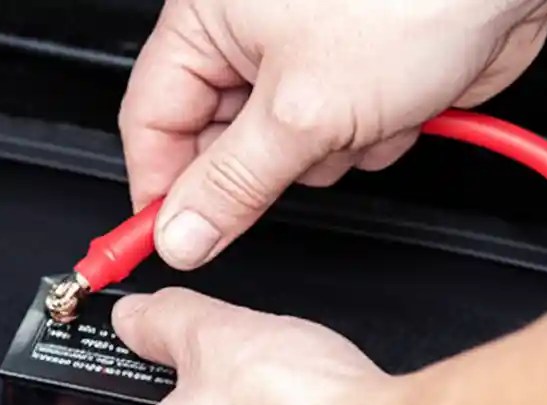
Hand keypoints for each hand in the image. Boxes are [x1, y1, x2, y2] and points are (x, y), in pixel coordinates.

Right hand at [121, 0, 546, 268]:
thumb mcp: (299, 111)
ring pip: (286, 152)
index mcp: (208, 19)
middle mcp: (251, 35)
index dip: (159, 186)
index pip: (152, 118)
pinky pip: (339, 141)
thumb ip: (232, 184)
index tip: (168, 241)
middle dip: (267, 164)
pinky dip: (369, 137)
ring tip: (361, 111)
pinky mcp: (357, 80)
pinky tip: (395, 106)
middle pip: (220, 142)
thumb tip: (181, 234)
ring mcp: (307, 58)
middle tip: (296, 159)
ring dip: (328, 152)